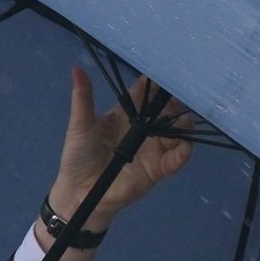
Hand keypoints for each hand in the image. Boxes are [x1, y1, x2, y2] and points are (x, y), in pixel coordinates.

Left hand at [47, 67, 192, 233]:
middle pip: (168, 109)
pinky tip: (182, 147)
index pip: (147, 93)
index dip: (156, 83)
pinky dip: (183, 153)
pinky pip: (178, 158)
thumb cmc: (78, 156)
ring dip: (183, 124)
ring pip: (179, 131)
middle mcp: (144, 128)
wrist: (79, 192)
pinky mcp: (159, 168)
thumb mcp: (80, 125)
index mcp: (126, 114)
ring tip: (178, 122)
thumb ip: (82, 98)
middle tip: (174, 99)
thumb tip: (76, 69)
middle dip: (174, 102)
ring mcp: (154, 147)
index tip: (166, 71)